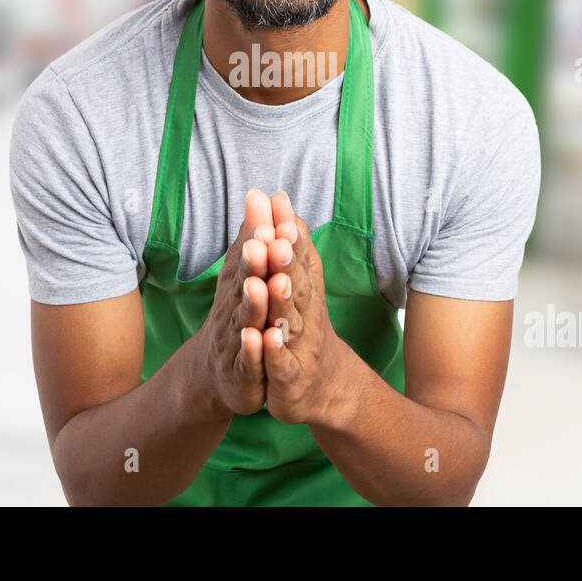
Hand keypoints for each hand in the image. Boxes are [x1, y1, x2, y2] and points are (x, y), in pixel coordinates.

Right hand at [191, 189, 275, 416]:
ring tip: (262, 286)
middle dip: (255, 265)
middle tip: (265, 243)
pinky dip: (253, 351)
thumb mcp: (245, 275)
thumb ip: (253, 238)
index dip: (259, 240)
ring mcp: (236, 342)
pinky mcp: (242, 374)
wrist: (219, 374)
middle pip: (245, 285)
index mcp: (240, 285)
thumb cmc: (237, 315)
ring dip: (254, 304)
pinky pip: (248, 362)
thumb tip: (259, 193)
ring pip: (246, 321)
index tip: (270, 219)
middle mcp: (234, 309)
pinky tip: (259, 339)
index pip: (250, 259)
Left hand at [259, 191, 346, 425]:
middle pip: (295, 285)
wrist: (318, 386)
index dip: (290, 235)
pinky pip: (281, 366)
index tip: (280, 209)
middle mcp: (305, 314)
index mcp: (302, 289)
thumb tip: (276, 194)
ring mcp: (299, 347)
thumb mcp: (294, 280)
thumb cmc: (302, 324)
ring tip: (272, 283)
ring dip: (281, 303)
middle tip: (277, 239)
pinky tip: (264, 340)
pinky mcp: (289, 379)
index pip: (296, 258)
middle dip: (286, 263)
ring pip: (289, 323)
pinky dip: (273, 354)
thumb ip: (286, 242)